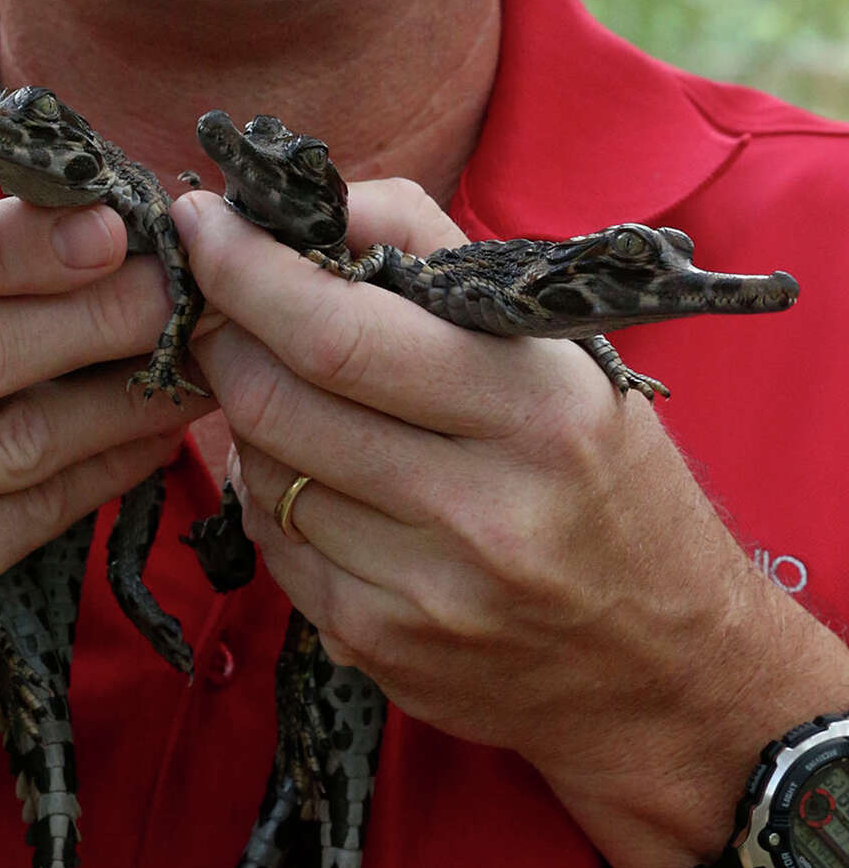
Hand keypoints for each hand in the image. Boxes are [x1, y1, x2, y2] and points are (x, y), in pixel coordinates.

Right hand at [0, 196, 206, 756]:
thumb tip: (53, 225)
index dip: (8, 243)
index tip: (105, 221)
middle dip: (85, 309)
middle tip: (171, 281)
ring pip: (10, 434)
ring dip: (117, 389)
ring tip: (188, 352)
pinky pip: (29, 511)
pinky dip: (104, 466)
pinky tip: (154, 435)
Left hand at [173, 180, 848, 867]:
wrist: (664, 665)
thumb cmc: (603, 472)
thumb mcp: (557, 350)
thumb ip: (433, 251)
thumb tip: (311, 202)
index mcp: (536, 406)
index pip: (339, 330)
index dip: (246, 269)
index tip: (203, 221)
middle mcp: (481, 508)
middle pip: (277, 400)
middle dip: (223, 334)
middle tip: (219, 300)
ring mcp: (424, 593)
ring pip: (260, 471)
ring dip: (246, 413)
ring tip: (288, 387)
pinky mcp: (381, 649)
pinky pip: (271, 544)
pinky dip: (268, 489)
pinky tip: (312, 470)